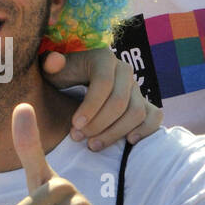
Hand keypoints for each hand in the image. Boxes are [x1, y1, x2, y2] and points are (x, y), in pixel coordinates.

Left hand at [41, 48, 161, 150]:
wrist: (74, 83)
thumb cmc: (61, 77)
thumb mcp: (52, 70)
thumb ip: (50, 65)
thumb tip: (55, 60)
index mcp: (103, 59)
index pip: (103, 83)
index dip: (90, 107)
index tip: (74, 125)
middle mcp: (124, 70)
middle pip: (120, 101)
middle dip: (99, 124)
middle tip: (78, 138)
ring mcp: (136, 87)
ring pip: (136, 111)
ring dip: (116, 132)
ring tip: (93, 145)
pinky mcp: (144, 102)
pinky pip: (154, 116)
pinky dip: (146, 130)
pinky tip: (129, 142)